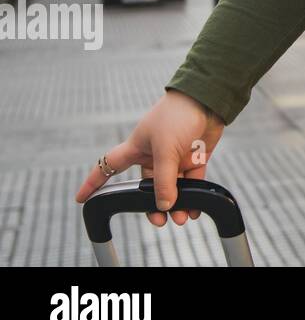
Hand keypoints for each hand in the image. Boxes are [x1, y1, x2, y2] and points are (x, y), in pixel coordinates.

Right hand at [74, 91, 224, 226]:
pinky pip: (191, 182)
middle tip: (161, 221)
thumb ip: (164, 180)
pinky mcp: (195, 157)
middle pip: (147, 186)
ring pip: (172, 186)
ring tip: (181, 218)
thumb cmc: (178, 115)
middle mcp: (154, 154)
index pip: (109, 166)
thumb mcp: (165, 149)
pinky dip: (193, 196)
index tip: (81, 199)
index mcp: (137, 147)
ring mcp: (175, 156)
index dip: (94, 182)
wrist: (208, 99)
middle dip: (151, 204)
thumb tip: (164, 206)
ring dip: (176, 203)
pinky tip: (195, 210)